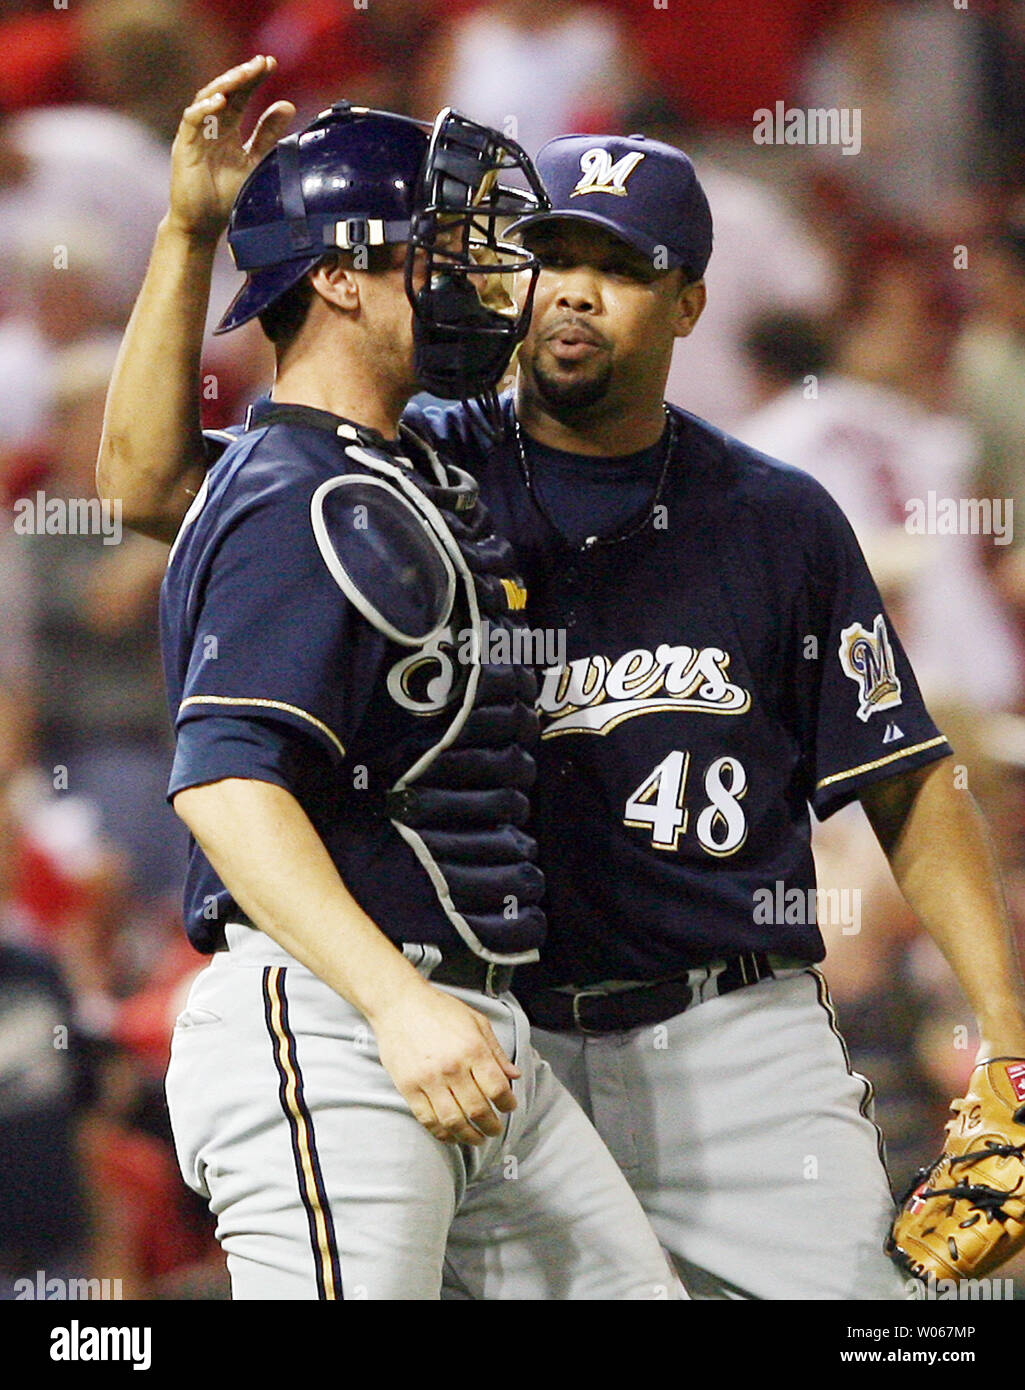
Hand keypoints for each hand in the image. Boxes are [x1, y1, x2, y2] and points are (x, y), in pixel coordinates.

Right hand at [167, 55, 295, 243]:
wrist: (204, 224)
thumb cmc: (227, 196)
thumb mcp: (254, 161)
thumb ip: (267, 134)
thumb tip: (288, 105)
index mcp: (227, 128)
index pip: (241, 96)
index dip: (254, 79)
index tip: (272, 64)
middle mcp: (210, 126)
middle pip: (226, 92)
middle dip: (243, 75)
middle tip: (262, 63)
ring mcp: (195, 134)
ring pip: (207, 99)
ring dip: (226, 85)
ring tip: (244, 74)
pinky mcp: (184, 146)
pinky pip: (192, 120)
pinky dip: (205, 108)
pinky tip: (221, 101)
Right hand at [370, 977, 520, 1145]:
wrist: (398, 1003)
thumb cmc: (439, 1009)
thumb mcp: (476, 1021)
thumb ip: (496, 1051)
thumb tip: (514, 1075)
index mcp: (472, 1049)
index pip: (497, 1088)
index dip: (507, 1103)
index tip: (509, 1107)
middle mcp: (452, 1067)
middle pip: (478, 1109)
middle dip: (491, 1125)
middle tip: (494, 1129)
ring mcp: (429, 1080)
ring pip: (453, 1121)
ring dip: (469, 1136)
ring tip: (476, 1138)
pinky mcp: (408, 1088)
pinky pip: (427, 1119)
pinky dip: (442, 1133)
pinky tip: (451, 1135)